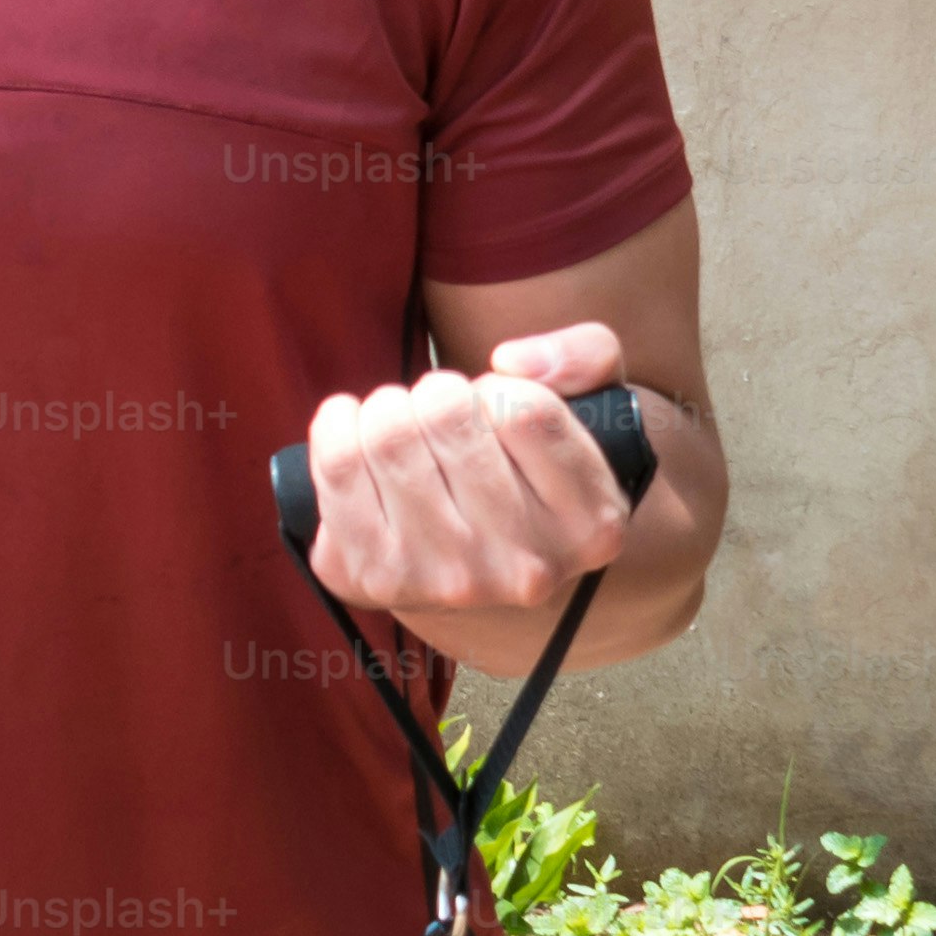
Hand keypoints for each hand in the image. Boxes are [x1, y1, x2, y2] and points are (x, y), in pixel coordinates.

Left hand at [299, 319, 642, 620]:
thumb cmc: (539, 469)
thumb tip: (509, 360)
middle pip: (445, 415)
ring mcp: (444, 581)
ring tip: (407, 426)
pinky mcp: (373, 579)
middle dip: (437, 392)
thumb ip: (587, 354)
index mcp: (590, 526)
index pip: (523, 410)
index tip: (496, 408)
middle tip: (443, 412)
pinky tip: (355, 430)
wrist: (487, 567)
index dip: (499, 388)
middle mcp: (521, 567)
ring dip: (388, 407)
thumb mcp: (600, 404)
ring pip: (387, 435)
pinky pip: (335, 467)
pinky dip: (337, 426)